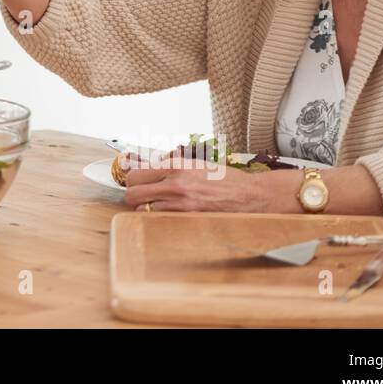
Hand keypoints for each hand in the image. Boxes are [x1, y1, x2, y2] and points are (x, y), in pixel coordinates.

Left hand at [122, 151, 282, 212]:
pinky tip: (167, 213)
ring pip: (142, 209)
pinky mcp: (186, 220)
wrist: (250, 196)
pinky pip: (158, 221)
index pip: (135, 173)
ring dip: (145, 207)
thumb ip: (169, 166)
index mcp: (176, 166)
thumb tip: (145, 166)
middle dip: (133, 193)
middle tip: (141, 193)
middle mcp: (174, 184)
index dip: (132, 178)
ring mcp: (180, 205)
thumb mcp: (195, 163)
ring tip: (156, 204)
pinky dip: (157, 218)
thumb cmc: (224, 179)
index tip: (134, 180)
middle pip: (132, 193)